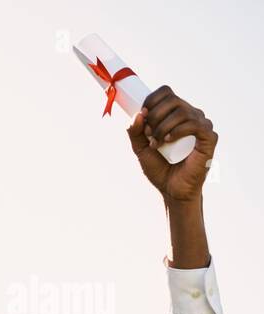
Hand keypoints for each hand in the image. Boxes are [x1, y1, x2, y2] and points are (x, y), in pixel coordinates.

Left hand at [128, 87, 216, 204]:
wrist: (172, 190)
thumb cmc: (160, 168)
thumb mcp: (141, 149)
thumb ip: (135, 132)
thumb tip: (138, 114)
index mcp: (176, 114)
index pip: (166, 92)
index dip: (152, 99)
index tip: (142, 115)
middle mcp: (191, 115)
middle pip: (172, 100)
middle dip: (155, 116)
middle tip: (149, 134)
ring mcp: (202, 125)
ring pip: (182, 111)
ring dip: (163, 127)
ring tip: (157, 143)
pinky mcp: (209, 138)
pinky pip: (195, 125)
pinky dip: (178, 130)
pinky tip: (168, 140)